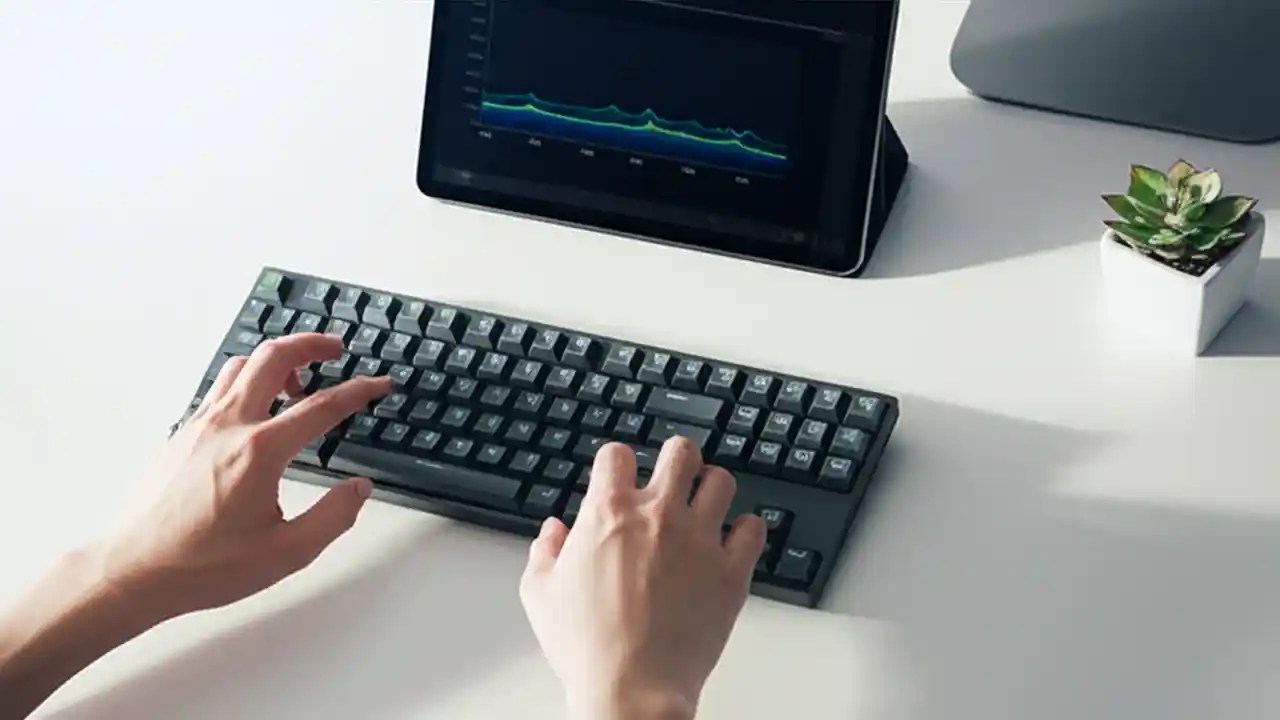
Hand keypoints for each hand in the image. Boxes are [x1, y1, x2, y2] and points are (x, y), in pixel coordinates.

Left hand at [99, 333, 390, 623]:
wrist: (135, 571)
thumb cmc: (205, 566)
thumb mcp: (287, 553)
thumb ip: (333, 517)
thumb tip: (359, 489)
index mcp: (260, 452)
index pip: (322, 406)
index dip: (359, 390)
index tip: (380, 384)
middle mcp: (229, 426)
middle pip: (274, 358)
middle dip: (311, 344)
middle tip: (336, 348)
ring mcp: (200, 425)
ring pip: (242, 365)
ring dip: (276, 360)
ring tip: (300, 379)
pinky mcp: (183, 434)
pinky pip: (220, 387)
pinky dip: (248, 380)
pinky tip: (259, 406)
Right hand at [519, 438, 766, 719]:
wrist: (632, 687)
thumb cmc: (587, 647)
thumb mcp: (540, 596)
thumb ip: (545, 553)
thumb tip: (553, 532)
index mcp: (609, 513)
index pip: (617, 454)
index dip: (617, 463)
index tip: (619, 476)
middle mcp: (659, 515)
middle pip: (680, 452)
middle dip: (675, 460)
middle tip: (672, 478)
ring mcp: (700, 539)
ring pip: (721, 482)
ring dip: (711, 489)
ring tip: (704, 506)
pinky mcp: (732, 570)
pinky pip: (753, 529)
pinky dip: (745, 530)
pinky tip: (733, 541)